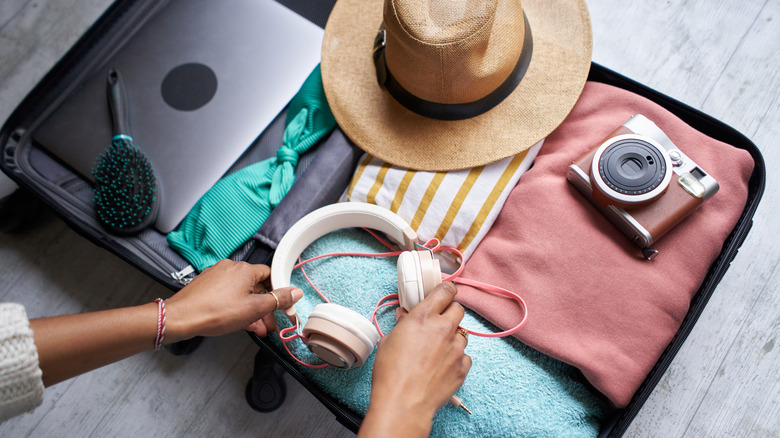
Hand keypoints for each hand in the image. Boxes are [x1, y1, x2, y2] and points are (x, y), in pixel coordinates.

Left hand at [164, 260, 302, 341]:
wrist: (181, 318)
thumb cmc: (215, 312)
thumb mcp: (254, 309)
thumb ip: (277, 300)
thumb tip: (295, 292)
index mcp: (244, 269)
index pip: (270, 275)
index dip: (278, 292)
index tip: (282, 305)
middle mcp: (230, 268)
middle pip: (255, 286)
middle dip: (264, 306)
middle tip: (270, 323)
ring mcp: (216, 276)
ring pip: (241, 293)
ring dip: (251, 310)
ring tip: (256, 328)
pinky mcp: (206, 286)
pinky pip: (227, 295)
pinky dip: (236, 307)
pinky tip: (239, 323)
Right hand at [360, 282, 470, 436]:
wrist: (403, 403)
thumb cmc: (391, 372)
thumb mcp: (389, 341)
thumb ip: (403, 324)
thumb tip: (406, 316)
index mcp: (424, 317)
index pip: (445, 291)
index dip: (446, 290)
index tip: (445, 292)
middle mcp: (444, 329)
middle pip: (458, 309)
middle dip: (449, 312)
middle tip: (438, 322)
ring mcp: (456, 349)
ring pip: (462, 333)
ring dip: (452, 337)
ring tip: (438, 349)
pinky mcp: (462, 367)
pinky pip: (465, 356)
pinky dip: (456, 358)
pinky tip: (443, 365)